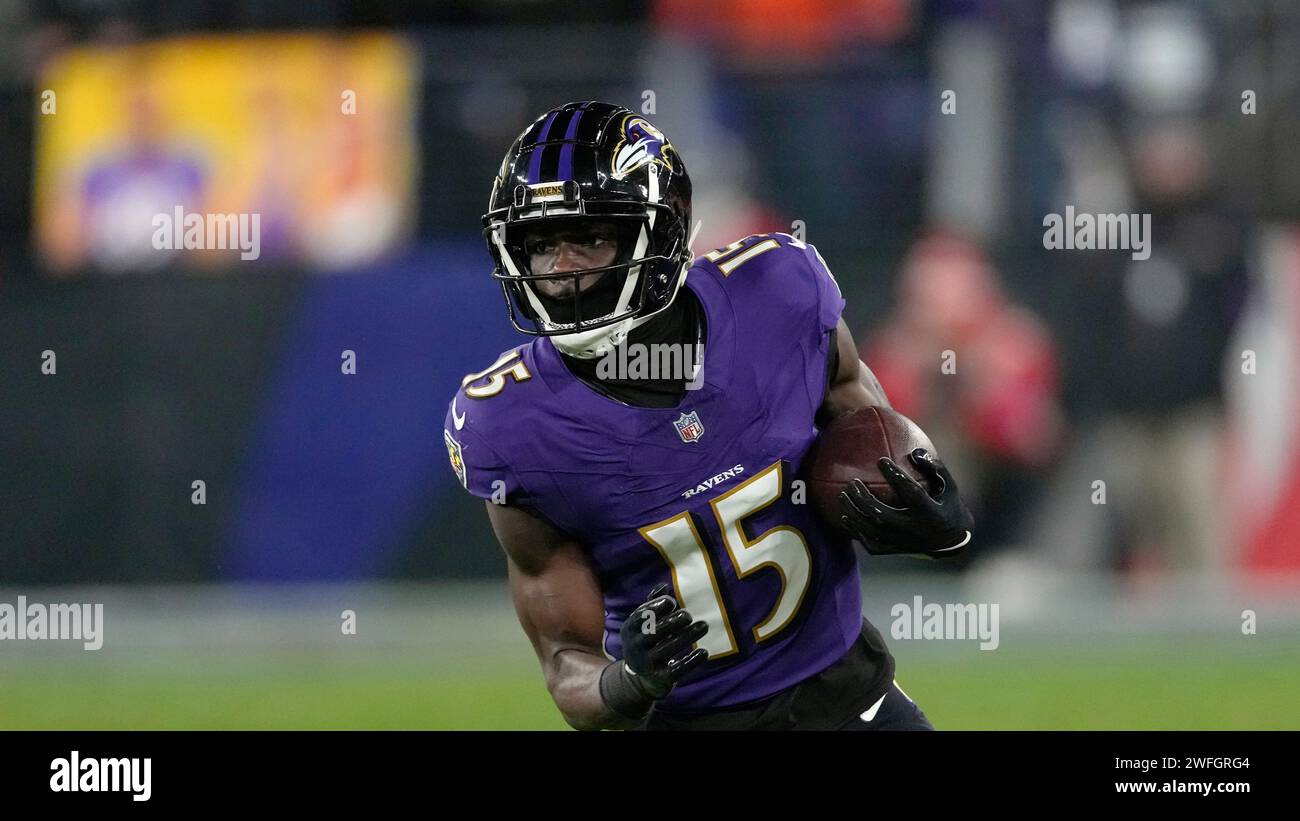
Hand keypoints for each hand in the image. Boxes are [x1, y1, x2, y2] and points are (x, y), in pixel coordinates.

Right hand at [619, 583, 708, 697]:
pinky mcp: (660, 678)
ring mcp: (646, 664)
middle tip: (688, 615)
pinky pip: (677, 669)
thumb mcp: (646, 622)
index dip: (655, 608)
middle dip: (672, 622)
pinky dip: (691, 661)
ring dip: (687, 636)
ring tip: (704, 626)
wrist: (642, 677)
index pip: (640, 616)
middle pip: (653, 632)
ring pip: (667, 649)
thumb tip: (663, 586)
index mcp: (629, 629)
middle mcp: (634, 647)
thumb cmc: (647, 640)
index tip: (671, 602)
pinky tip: (705, 652)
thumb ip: (654, 603)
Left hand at [839, 448, 973, 557]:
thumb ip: (934, 468)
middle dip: (864, 499)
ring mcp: (904, 543)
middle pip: (883, 515)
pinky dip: (857, 532)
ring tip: (842, 496)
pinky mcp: (897, 551)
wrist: (952, 541)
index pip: (911, 493)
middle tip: (852, 482)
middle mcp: (915, 530)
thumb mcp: (949, 485)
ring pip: (873, 531)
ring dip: (854, 514)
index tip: (881, 460)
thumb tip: (915, 452)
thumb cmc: (947, 504)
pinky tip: (845, 518)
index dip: (895, 476)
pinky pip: (872, 545)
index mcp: (931, 513)